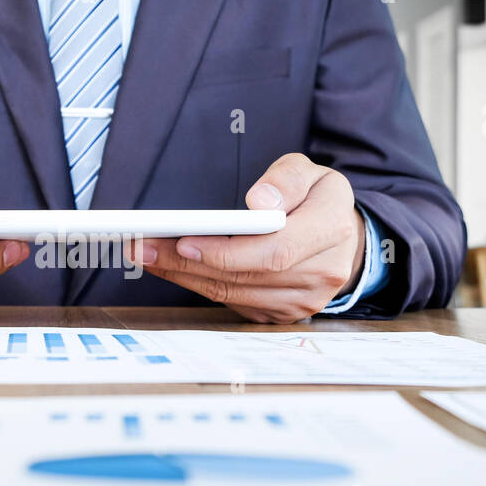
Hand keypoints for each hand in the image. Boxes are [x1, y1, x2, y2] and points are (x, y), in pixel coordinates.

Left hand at [131, 153, 366, 323]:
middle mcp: (323, 272)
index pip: (273, 250)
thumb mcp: (310, 171)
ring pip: (234, 293)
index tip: (184, 241)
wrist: (342, 238)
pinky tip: (173, 269)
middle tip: (143, 246)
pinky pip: (235, 303)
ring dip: (185, 277)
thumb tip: (259, 201)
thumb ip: (286, 178)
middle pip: (246, 276)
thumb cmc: (317, 199)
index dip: (225, 251)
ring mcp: (305, 300)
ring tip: (147, 255)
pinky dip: (200, 286)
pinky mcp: (284, 314)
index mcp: (331, 228)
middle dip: (188, 263)